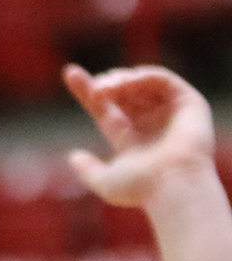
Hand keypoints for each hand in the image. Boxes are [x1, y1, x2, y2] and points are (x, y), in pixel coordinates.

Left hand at [65, 64, 216, 209]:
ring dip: (121, 79)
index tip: (70, 72)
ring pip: (140, 83)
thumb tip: (74, 157)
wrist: (174, 186)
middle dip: (105, 84)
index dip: (87, 90)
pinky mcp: (190, 103)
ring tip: (107, 88)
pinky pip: (162, 79)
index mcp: (131, 138)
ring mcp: (170, 112)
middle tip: (96, 91)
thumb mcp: (106, 183)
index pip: (105, 108)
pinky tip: (128, 82)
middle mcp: (151, 123)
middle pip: (121, 92)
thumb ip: (88, 171)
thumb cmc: (142, 189)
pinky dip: (143, 75)